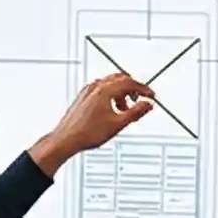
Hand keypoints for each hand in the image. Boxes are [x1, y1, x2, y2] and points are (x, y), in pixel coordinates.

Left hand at [29, 74, 154, 173]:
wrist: (66, 139)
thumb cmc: (86, 133)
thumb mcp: (117, 124)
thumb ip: (135, 113)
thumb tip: (147, 105)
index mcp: (104, 91)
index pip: (129, 82)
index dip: (143, 89)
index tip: (150, 95)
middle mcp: (95, 87)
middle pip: (120, 78)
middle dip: (133, 88)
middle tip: (140, 99)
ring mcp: (87, 91)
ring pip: (110, 83)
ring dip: (122, 93)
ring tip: (125, 109)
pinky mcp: (83, 97)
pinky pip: (101, 89)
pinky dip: (111, 95)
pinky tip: (112, 110)